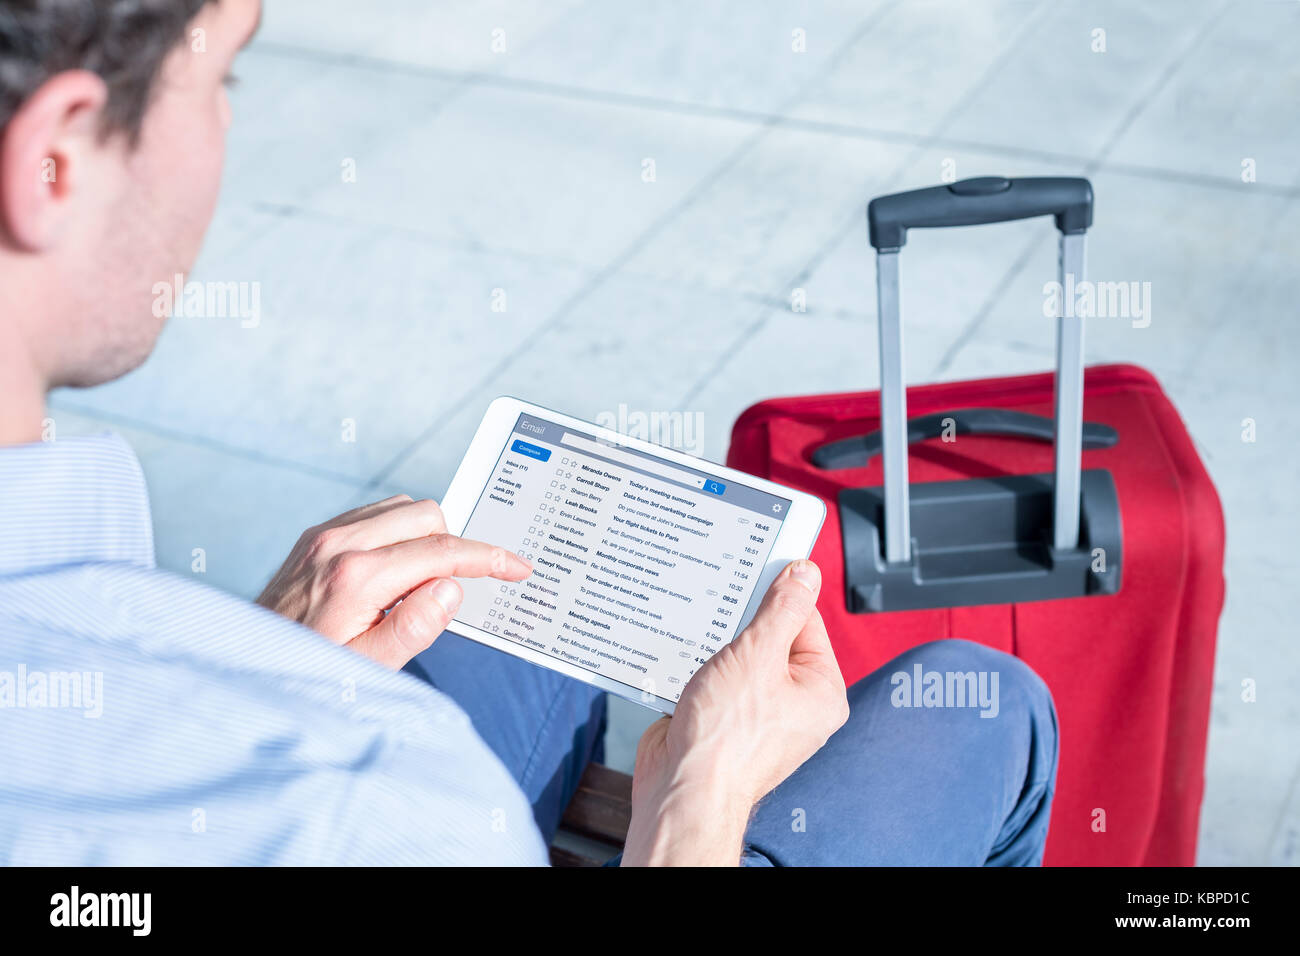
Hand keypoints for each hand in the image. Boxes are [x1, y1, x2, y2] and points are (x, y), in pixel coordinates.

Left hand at [257, 494, 530, 669]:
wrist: (243, 668)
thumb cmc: (305, 673)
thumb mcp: (367, 668)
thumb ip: (413, 628)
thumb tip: (451, 589)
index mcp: (355, 577)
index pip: (441, 552)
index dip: (488, 559)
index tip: (517, 568)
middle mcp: (337, 544)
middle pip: (426, 516)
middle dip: (452, 547)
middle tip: (444, 592)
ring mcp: (323, 536)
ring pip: (402, 509)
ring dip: (424, 538)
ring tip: (415, 587)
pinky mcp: (314, 537)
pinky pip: (374, 515)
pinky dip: (397, 535)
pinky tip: (391, 574)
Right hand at [622, 559, 847, 865]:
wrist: (682, 790)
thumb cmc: (726, 740)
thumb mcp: (757, 654)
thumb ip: (781, 609)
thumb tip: (804, 574)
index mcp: (821, 691)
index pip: (807, 622)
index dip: (780, 596)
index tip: (757, 573)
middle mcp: (795, 706)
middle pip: (772, 639)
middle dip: (743, 626)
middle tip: (723, 616)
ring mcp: (759, 716)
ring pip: (739, 660)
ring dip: (717, 649)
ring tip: (705, 653)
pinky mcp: (725, 723)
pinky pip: (716, 681)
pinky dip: (699, 669)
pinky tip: (686, 667)